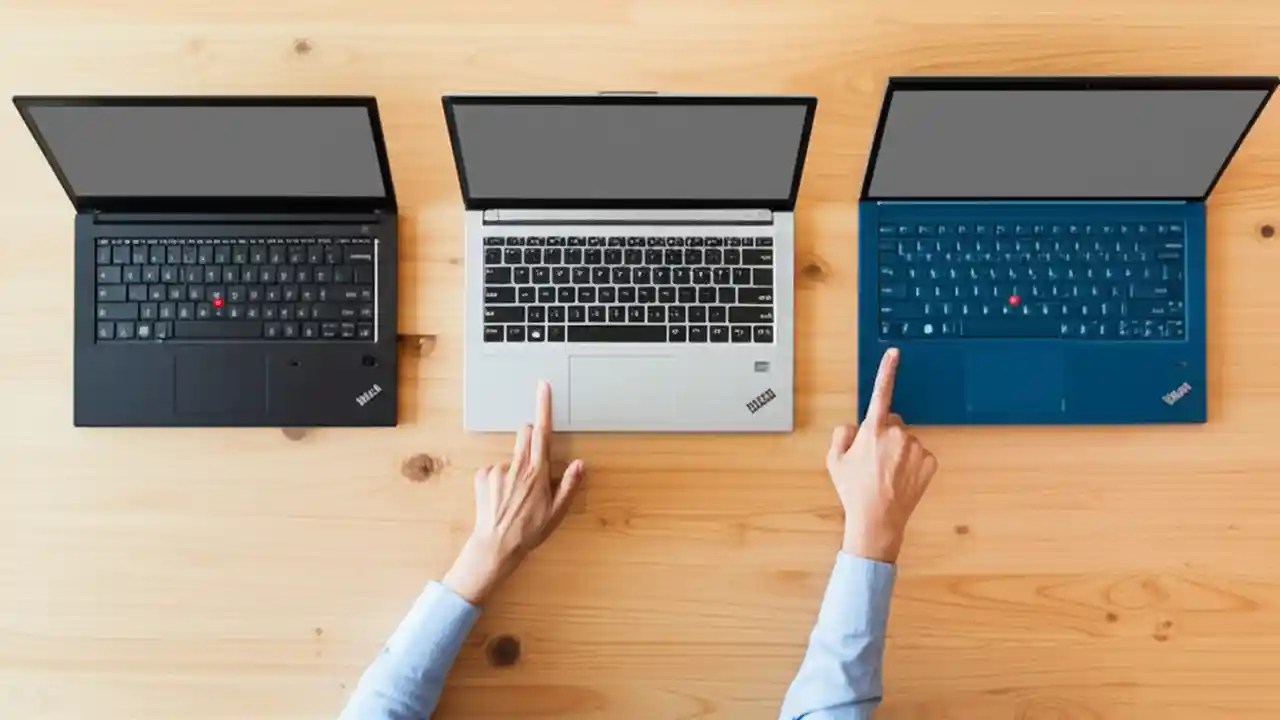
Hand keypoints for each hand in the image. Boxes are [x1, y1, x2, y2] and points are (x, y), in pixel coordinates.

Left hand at [443, 381, 584, 604]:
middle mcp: (517, 466)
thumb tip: (579, 464)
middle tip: (533, 462)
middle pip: (524, 434)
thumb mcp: (556, 511)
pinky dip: (499, 478)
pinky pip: (494, 468)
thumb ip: (569, 484)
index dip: (543, 407)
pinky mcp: (483, 476)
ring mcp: (497, 470)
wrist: (496, 545)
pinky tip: (500, 497)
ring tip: (514, 494)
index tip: (543, 388)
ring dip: (515, 466)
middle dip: (531, 437)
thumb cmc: (529, 531)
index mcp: (537, 473)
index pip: (542, 432)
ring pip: (511, 455)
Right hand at [827, 348, 937, 563]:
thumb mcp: (834, 461)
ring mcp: (916, 449)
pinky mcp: (930, 463)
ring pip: (906, 440)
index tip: (894, 354)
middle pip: (892, 423)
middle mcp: (897, 434)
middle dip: (884, 434)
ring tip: (886, 475)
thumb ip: (841, 435)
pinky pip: (920, 456)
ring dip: (898, 452)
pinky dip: (912, 465)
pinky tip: (900, 479)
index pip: (880, 393)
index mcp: (872, 430)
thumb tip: (854, 427)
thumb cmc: (853, 491)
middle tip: (873, 460)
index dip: (886, 371)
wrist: (877, 521)